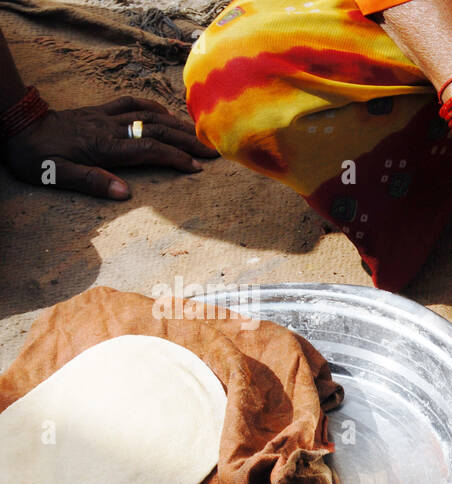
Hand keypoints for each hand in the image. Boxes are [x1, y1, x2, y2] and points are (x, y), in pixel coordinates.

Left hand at [1, 96, 217, 199]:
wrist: (14, 125)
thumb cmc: (33, 155)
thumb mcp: (55, 174)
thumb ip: (90, 181)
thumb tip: (124, 193)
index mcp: (103, 146)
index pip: (148, 150)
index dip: (175, 158)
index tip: (198, 168)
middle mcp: (109, 128)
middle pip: (156, 130)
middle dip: (187, 141)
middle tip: (212, 151)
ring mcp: (105, 116)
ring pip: (148, 115)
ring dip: (176, 124)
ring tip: (198, 134)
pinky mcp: (98, 110)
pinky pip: (130, 103)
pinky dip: (152, 107)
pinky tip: (164, 113)